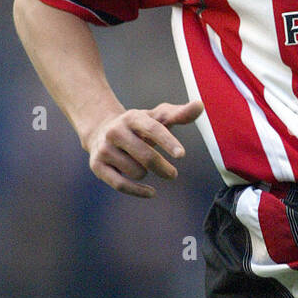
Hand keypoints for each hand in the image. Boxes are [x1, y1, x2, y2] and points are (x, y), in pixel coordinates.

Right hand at [85, 100, 202, 197]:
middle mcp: (115, 131)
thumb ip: (179, 114)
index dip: (168, 142)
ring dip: (145, 172)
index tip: (181, 155)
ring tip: (139, 163)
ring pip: (136, 172)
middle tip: (172, 174)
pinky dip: (138, 192)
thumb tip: (200, 105)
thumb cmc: (138, 126)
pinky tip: (151, 192)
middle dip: (163, 168)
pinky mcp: (97, 166)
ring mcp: (104, 149)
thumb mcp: (156, 118)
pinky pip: (121, 185)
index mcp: (132, 117)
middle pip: (146, 156)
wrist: (102, 130)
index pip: (153, 129)